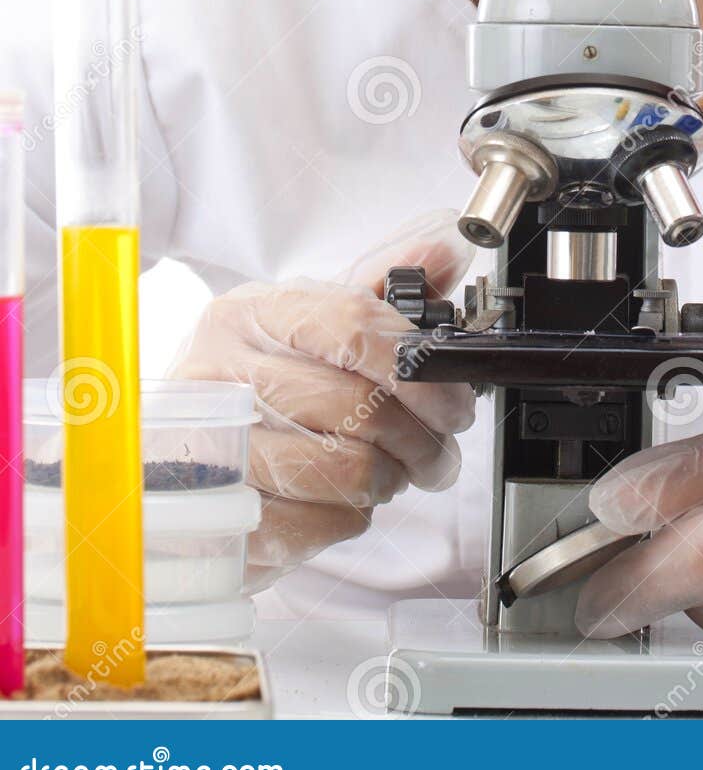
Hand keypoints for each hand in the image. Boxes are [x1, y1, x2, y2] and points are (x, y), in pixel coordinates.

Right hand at [169, 211, 475, 589]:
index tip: (454, 401)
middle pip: (358, 403)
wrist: (181, 459)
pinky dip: (349, 517)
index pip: (354, 325)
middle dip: (421, 437)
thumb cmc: (258, 386)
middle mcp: (221, 371)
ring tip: (392, 473)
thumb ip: (381, 285)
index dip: (421, 370)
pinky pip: (315, 523)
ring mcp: (211, 445)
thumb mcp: (312, 323)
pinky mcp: (216, 515)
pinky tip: (345, 501)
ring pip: (343, 468)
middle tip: (438, 452)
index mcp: (250, 313)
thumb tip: (446, 246)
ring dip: (389, 479)